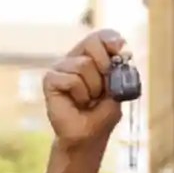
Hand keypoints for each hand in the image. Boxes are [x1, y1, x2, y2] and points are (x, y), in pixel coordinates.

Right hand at [44, 29, 129, 148]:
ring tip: (88, 101)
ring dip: (93, 88)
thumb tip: (122, 52)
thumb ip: (119, 71)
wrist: (87, 137)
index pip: (102, 35)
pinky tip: (76, 103)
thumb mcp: (118, 90)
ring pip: (83, 65)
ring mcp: (62, 67)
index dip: (113, 40)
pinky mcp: (50, 79)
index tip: (123, 52)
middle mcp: (76, 58)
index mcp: (93, 57)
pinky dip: (80, 94)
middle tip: (104, 87)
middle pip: (92, 42)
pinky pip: (71, 79)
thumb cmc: (102, 114)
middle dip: (104, 65)